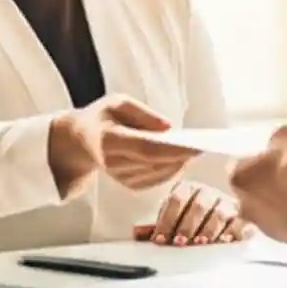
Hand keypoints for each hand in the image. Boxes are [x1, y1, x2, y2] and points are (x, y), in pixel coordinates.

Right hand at [48, 94, 198, 197]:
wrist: (81, 140)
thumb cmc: (103, 116)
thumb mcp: (118, 102)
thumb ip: (143, 114)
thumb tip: (169, 128)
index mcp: (109, 140)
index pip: (146, 149)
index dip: (173, 150)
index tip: (197, 145)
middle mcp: (113, 163)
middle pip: (156, 163)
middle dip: (182, 155)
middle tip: (205, 144)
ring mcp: (121, 178)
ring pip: (160, 173)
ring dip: (180, 162)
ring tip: (195, 148)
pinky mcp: (129, 185)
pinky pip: (157, 179)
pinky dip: (172, 169)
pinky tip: (180, 158)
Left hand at [144, 181, 254, 245]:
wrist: (221, 213)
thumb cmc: (189, 218)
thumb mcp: (172, 219)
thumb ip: (157, 226)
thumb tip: (137, 234)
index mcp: (187, 189)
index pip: (176, 199)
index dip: (167, 220)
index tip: (161, 239)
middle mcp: (208, 193)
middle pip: (199, 205)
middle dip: (188, 226)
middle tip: (180, 242)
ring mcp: (226, 203)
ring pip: (221, 212)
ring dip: (210, 229)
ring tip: (201, 243)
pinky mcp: (242, 216)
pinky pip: (241, 222)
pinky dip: (234, 231)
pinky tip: (225, 241)